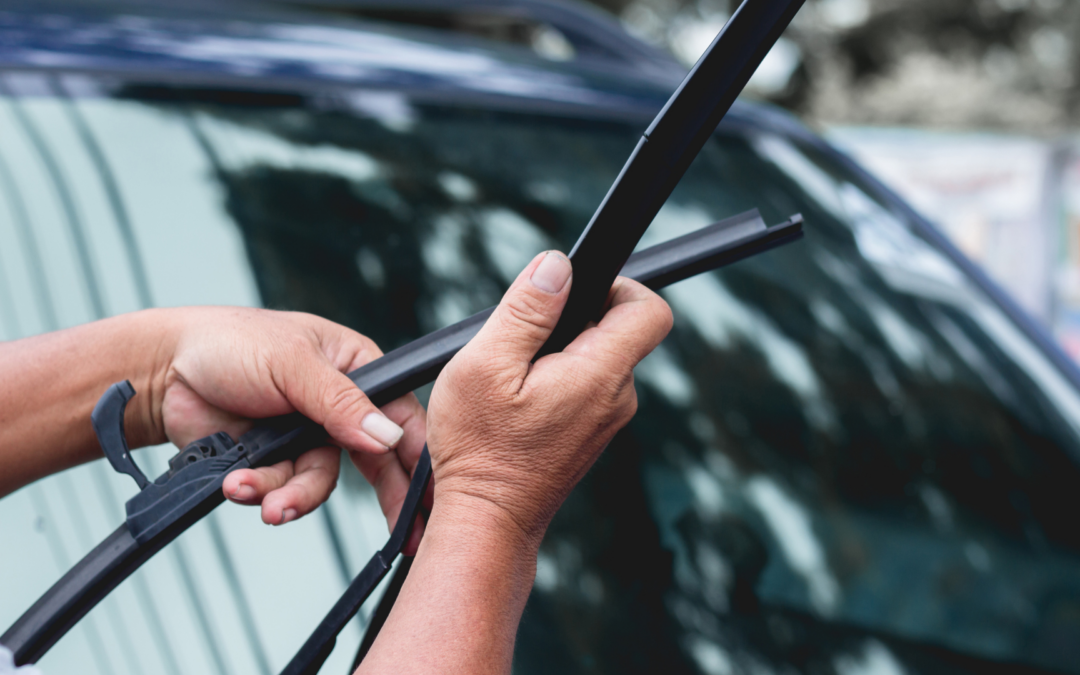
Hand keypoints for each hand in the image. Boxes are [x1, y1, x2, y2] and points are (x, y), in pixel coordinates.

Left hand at [158, 307, 426, 542]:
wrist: (164, 370)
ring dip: (293, 497)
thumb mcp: (293, 363)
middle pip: (375, 461)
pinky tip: (236, 484)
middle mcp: (338, 408)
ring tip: (269, 507)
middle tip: (401, 539)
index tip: (429, 495)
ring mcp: (306, 437)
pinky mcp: (273, 461)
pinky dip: (259, 492)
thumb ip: (341, 402)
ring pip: (319, 483)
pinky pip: (280, 489)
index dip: (416, 455)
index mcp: (357, 370)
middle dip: (385, 500)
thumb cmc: (231, 342)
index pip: (399, 415)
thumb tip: (385, 437)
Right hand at [426, 251, 671, 544]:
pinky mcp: (591, 434)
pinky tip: (520, 402)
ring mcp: (607, 420)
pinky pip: (586, 385)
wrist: (489, 522)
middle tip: (523, 343)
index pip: (650, 310)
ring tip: (515, 379)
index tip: (573, 292)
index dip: (619, 286)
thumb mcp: (486, 364)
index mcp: (600, 375)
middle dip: (575, 319)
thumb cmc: (481, 449)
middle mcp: (616, 399)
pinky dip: (558, 379)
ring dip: (561, 352)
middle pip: (620, 330)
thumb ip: (526, 310)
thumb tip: (557, 265)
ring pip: (599, 357)